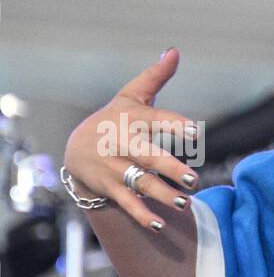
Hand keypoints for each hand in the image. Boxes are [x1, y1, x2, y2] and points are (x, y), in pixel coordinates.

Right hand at [63, 49, 201, 230]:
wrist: (76, 150)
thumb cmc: (115, 120)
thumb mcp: (131, 97)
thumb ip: (155, 77)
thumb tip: (175, 51)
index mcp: (132, 119)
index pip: (156, 120)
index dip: (174, 125)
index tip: (194, 132)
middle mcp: (123, 144)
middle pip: (148, 157)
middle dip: (170, 168)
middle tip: (193, 179)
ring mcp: (115, 168)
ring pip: (141, 183)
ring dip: (162, 195)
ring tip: (185, 203)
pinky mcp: (110, 188)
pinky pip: (127, 204)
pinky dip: (143, 216)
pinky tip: (161, 225)